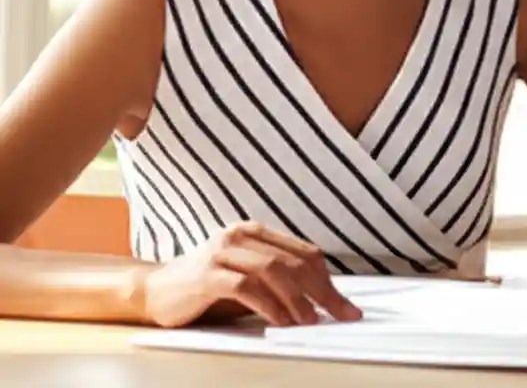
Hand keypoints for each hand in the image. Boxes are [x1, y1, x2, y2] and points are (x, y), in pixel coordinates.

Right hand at [135, 221, 362, 327]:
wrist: (153, 291)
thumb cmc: (206, 288)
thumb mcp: (248, 278)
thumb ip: (279, 281)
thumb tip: (323, 301)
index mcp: (256, 233)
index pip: (305, 253)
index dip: (328, 280)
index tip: (345, 306)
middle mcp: (240, 236)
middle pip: (294, 262)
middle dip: (322, 291)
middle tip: (339, 314)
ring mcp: (222, 252)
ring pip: (273, 271)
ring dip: (297, 299)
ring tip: (311, 321)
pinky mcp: (206, 274)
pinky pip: (246, 288)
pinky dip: (269, 306)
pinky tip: (280, 321)